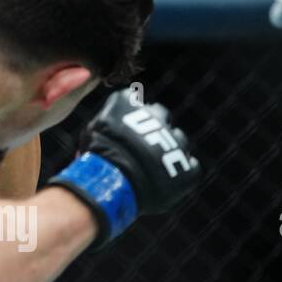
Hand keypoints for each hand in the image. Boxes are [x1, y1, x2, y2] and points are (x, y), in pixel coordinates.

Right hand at [47, 90, 202, 248]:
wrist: (114, 180)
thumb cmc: (96, 155)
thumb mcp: (91, 130)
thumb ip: (105, 122)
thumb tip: (107, 125)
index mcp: (131, 105)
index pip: (132, 101)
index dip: (127, 116)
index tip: (121, 128)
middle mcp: (158, 117)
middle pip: (160, 116)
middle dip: (152, 127)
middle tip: (140, 144)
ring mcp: (176, 142)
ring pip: (178, 140)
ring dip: (168, 147)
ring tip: (153, 164)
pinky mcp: (187, 167)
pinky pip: (190, 165)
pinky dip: (181, 171)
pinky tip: (167, 178)